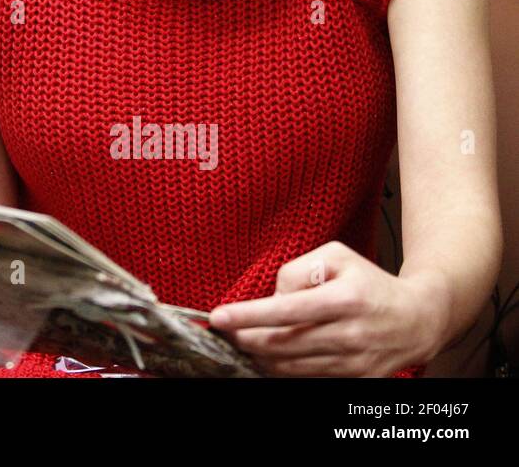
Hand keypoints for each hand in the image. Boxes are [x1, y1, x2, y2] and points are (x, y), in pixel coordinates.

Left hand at [208, 241, 448, 376]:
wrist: (418, 319)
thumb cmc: (370, 283)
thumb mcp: (336, 257)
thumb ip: (297, 270)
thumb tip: (272, 299)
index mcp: (345, 299)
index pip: (286, 311)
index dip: (248, 316)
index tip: (219, 317)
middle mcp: (351, 334)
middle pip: (283, 344)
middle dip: (245, 339)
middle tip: (223, 332)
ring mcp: (355, 362)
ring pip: (292, 366)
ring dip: (260, 357)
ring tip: (242, 343)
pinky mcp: (358, 380)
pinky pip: (309, 377)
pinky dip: (283, 369)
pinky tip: (268, 357)